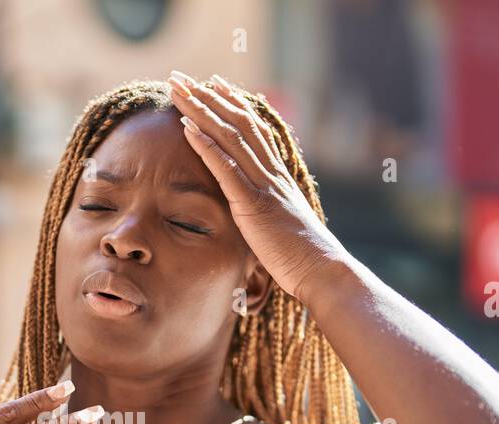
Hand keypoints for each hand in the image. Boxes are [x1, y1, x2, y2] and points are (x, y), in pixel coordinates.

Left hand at [167, 70, 347, 307]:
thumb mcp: (280, 225)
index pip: (253, 128)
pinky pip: (227, 169)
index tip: (212, 83)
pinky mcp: (254, 206)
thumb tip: (256, 211)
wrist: (321, 271)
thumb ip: (267, 210)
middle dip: (207, 97)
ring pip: (230, 137)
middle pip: (237, 122)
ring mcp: (264, 186)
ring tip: (177, 91)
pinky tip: (187, 128)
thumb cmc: (301, 256)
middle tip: (182, 78)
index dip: (232, 103)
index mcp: (277, 175)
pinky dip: (206, 146)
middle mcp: (271, 173)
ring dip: (200, 111)